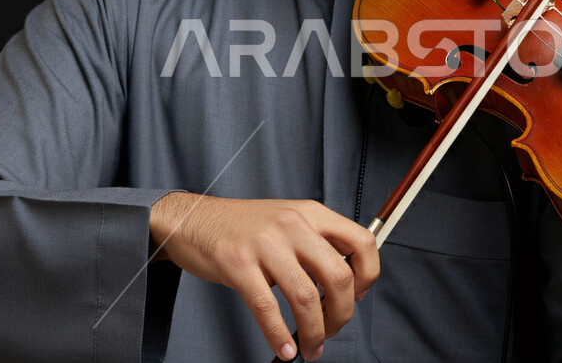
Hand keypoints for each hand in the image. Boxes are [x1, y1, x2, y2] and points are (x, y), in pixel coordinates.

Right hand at [149, 193, 379, 360]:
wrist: (192, 219)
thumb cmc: (243, 226)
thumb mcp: (288, 220)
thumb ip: (317, 244)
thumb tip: (345, 285)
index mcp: (311, 213)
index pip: (361, 242)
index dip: (368, 275)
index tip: (357, 296)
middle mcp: (293, 224)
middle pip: (338, 276)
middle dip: (341, 314)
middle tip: (333, 330)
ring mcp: (264, 244)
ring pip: (305, 297)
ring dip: (314, 332)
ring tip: (311, 347)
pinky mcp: (238, 264)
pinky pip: (267, 308)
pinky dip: (279, 335)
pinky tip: (285, 348)